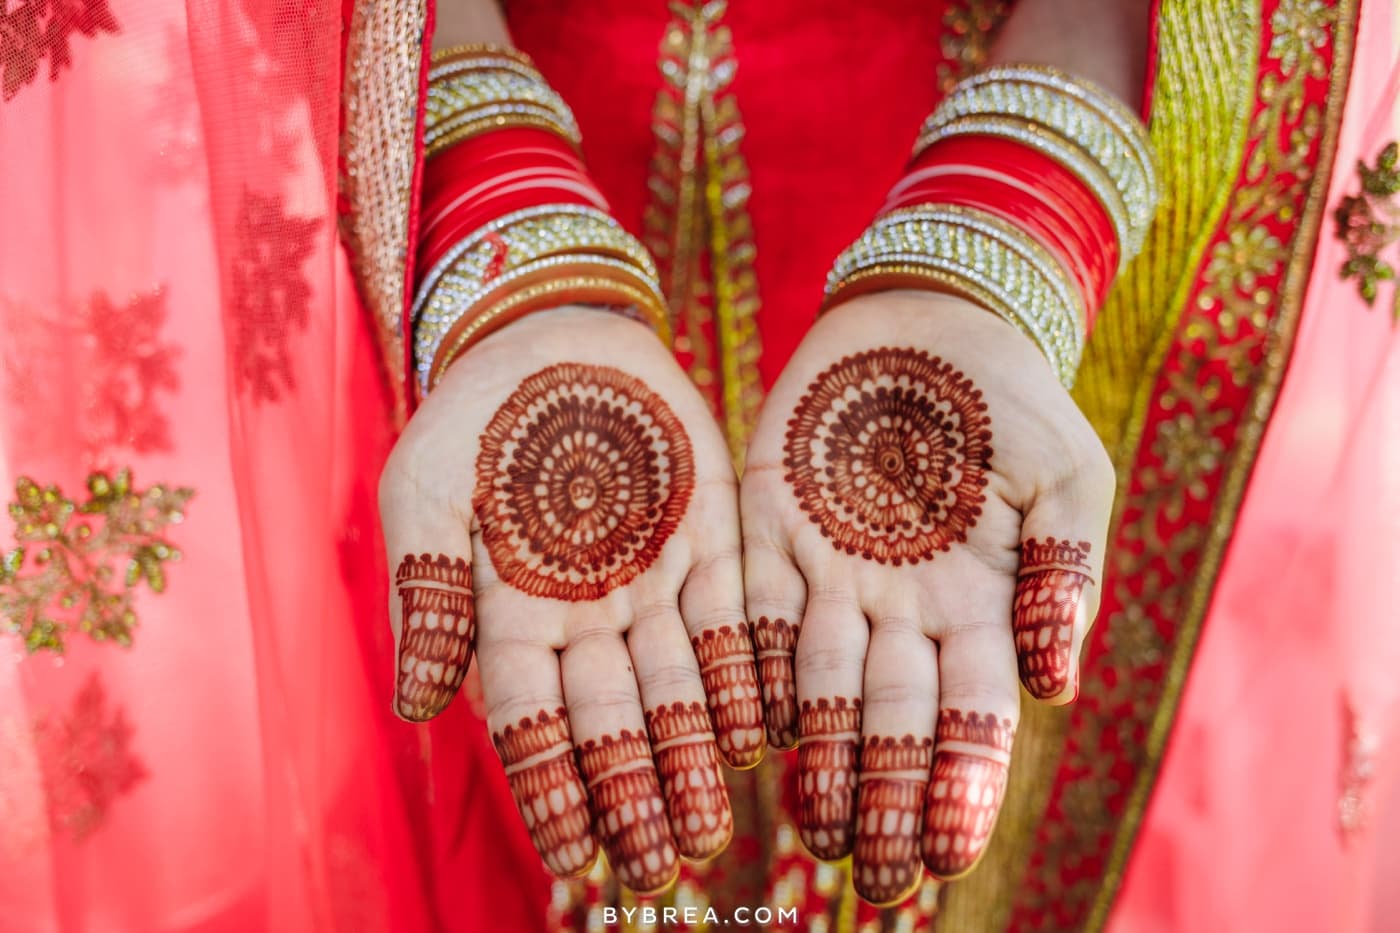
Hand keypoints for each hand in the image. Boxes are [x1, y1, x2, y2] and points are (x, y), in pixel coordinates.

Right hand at [379, 307, 764, 893]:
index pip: (532, 722)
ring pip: (681, 687)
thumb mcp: (425, 495)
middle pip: (615, 722)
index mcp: (513, 617)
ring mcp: (655, 582)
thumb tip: (416, 707)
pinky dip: (749, 671)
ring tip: (719, 824)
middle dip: (637, 794)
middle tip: (664, 866)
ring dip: (698, 755)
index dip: (551, 788)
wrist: (550, 334)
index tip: (574, 861)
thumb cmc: (468, 417)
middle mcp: (590, 618)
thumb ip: (427, 595)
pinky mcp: (714, 540)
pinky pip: (736, 617)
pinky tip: (768, 726)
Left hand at [740, 290, 1112, 903]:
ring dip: (817, 761)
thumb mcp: (1067, 478)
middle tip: (871, 882)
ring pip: (818, 689)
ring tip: (810, 830)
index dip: (958, 789)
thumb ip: (1064, 577)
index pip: (968, 718)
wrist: (930, 320)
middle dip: (884, 801)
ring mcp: (831, 577)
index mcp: (979, 604)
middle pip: (889, 722)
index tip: (945, 860)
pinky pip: (757, 617)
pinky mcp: (769, 536)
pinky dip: (754, 673)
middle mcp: (901, 610)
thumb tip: (1054, 690)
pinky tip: (750, 731)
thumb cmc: (1014, 399)